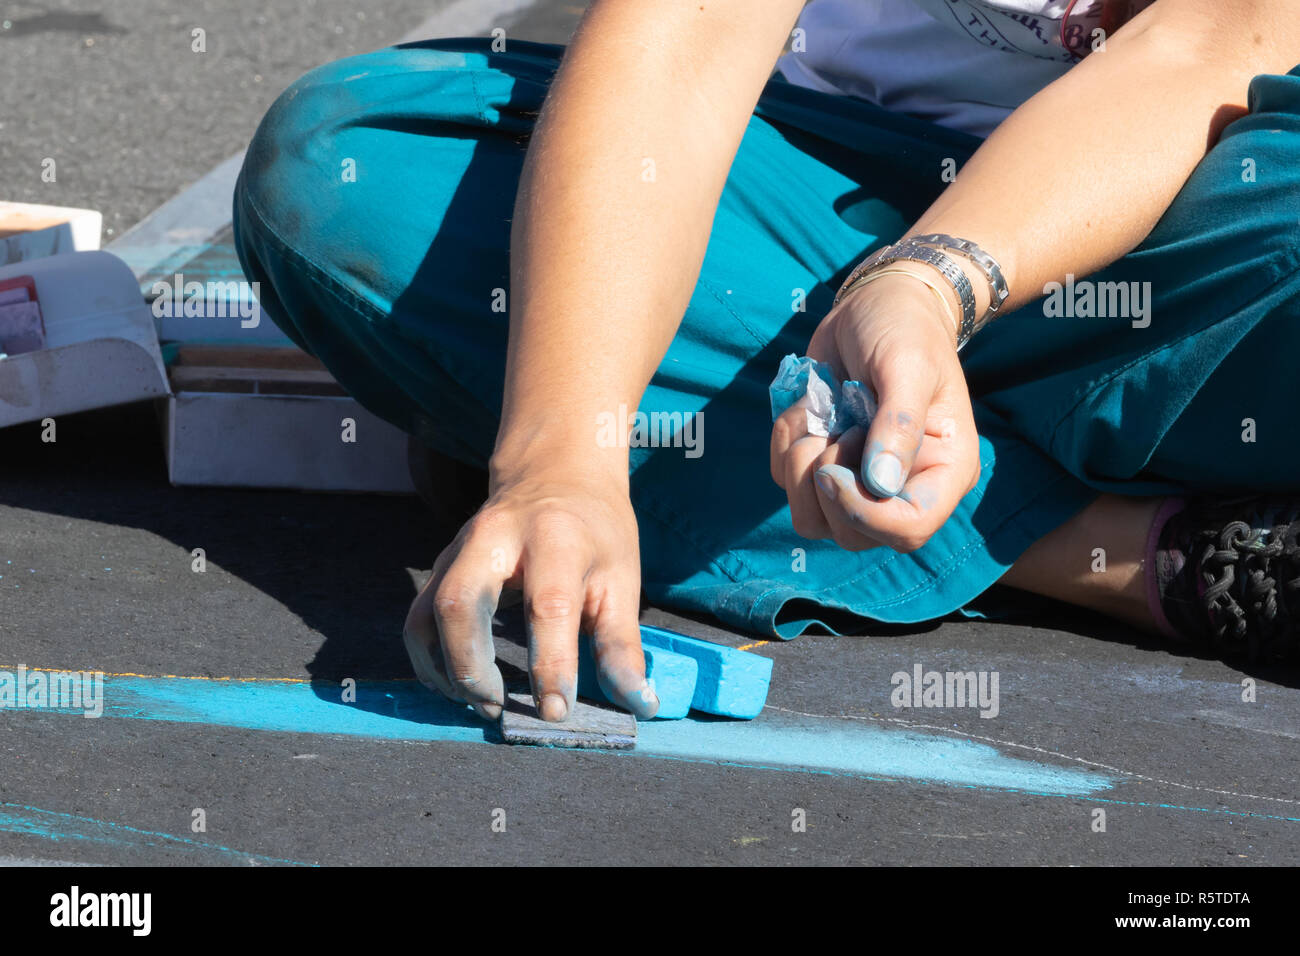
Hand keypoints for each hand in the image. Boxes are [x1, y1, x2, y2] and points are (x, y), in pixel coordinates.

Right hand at [403, 467, 657, 721]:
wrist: (555, 471)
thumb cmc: (595, 531)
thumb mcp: (622, 578)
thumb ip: (622, 644)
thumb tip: (638, 704)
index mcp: (555, 538)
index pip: (547, 606)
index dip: (550, 665)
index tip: (556, 712)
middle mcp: (495, 539)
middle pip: (460, 603)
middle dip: (471, 668)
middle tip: (499, 708)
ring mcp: (458, 549)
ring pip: (426, 613)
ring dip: (444, 671)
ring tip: (480, 703)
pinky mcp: (440, 565)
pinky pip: (417, 618)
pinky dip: (429, 661)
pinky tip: (458, 686)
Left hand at [769, 270, 980, 552]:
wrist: (877, 304)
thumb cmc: (906, 330)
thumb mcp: (907, 367)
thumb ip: (898, 423)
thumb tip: (880, 484)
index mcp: (943, 471)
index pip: (909, 529)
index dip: (863, 514)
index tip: (831, 470)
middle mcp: (903, 487)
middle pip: (852, 536)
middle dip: (825, 484)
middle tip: (836, 427)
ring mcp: (860, 481)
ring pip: (811, 519)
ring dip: (798, 465)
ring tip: (820, 416)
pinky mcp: (822, 465)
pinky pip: (785, 481)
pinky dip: (785, 442)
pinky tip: (809, 406)